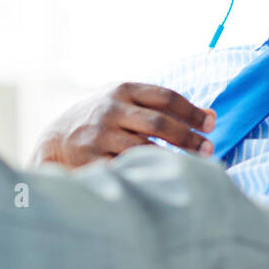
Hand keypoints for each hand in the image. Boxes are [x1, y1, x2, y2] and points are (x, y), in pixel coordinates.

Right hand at [29, 82, 215, 168]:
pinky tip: (164, 178)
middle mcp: (110, 110)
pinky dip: (149, 173)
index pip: (166, 97)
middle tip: (209, 149)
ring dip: (173, 158)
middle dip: (188, 137)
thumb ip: (161, 106)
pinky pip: (127, 168)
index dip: (192, 112)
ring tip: (193, 167)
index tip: (211, 125)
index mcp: (122, 90)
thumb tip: (210, 117)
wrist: (57, 139)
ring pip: (145, 148)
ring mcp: (100, 136)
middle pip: (159, 123)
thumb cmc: (104, 119)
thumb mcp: (125, 101)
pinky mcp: (92, 160)